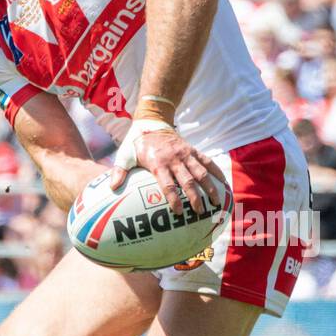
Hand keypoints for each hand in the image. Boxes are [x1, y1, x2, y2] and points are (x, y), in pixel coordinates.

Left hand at [108, 121, 226, 215]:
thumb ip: (119, 170)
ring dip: (209, 188)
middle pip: (188, 181)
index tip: (177, 212)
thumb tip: (112, 187)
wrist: (152, 122)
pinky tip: (223, 184)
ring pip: (201, 173)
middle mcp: (174, 159)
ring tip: (216, 202)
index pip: (168, 184)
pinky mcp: (193, 151)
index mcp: (158, 163)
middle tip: (199, 212)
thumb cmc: (137, 143)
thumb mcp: (125, 155)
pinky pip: (208, 162)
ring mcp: (186, 154)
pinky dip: (217, 172)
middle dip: (195, 198)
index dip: (173, 199)